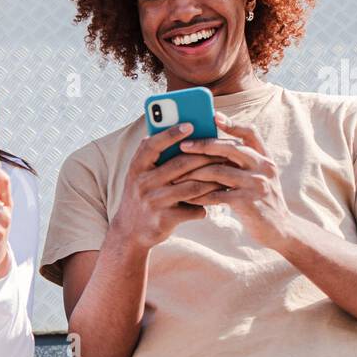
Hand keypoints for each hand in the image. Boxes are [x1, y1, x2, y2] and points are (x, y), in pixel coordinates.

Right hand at [111, 122, 229, 248]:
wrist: (130, 232)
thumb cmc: (142, 195)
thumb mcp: (139, 174)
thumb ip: (153, 156)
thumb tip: (180, 132)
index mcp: (137, 168)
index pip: (153, 145)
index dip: (171, 134)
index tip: (190, 125)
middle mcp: (143, 183)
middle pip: (180, 165)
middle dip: (206, 157)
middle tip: (224, 152)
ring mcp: (154, 202)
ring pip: (192, 188)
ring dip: (212, 182)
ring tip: (225, 176)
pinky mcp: (165, 219)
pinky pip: (193, 209)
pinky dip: (206, 206)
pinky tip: (214, 201)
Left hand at [172, 112, 294, 247]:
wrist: (279, 229)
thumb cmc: (261, 201)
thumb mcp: (259, 177)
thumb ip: (243, 163)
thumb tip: (211, 148)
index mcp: (265, 158)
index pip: (250, 133)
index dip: (232, 124)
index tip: (213, 116)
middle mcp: (263, 167)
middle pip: (230, 148)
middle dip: (203, 145)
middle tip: (182, 146)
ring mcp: (257, 184)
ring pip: (218, 171)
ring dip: (194, 173)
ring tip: (177, 174)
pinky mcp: (247, 202)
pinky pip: (216, 195)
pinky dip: (199, 195)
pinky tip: (186, 196)